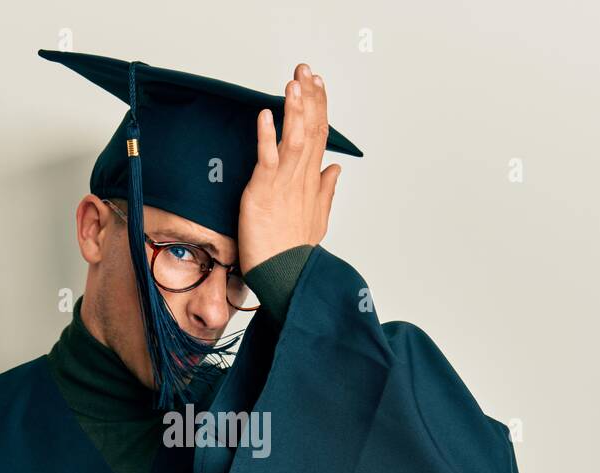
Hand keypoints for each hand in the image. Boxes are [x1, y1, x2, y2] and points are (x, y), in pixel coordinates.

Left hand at [238, 62, 342, 274]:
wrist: (285, 276)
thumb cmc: (296, 252)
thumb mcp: (317, 218)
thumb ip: (326, 189)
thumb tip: (335, 168)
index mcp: (313, 181)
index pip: (320, 135)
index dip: (320, 107)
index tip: (319, 83)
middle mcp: (302, 178)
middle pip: (310, 130)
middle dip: (309, 98)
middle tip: (306, 69)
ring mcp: (284, 185)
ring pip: (294, 140)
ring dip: (295, 109)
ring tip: (294, 82)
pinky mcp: (263, 193)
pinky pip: (266, 160)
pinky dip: (267, 137)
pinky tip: (267, 115)